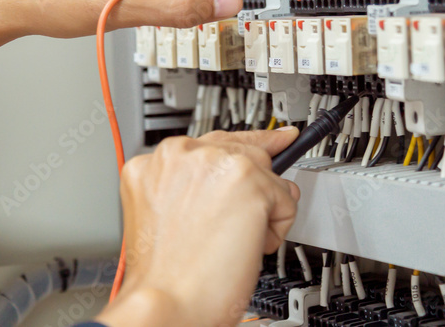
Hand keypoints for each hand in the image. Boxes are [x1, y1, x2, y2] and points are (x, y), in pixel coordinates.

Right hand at [97, 128, 300, 326]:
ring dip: (262, 213)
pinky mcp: (248, 180)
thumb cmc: (166, 276)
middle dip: (253, 191)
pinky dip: (276, 230)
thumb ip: (201, 185)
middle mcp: (183, 153)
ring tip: (230, 244)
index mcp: (158, 161)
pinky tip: (245, 247)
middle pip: (247, 154)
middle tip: (236, 229)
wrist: (167, 304)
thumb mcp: (170, 214)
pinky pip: (286, 201)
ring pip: (268, 176)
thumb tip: (251, 176)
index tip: (275, 140)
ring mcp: (215, 162)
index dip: (248, 147)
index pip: (216, 141)